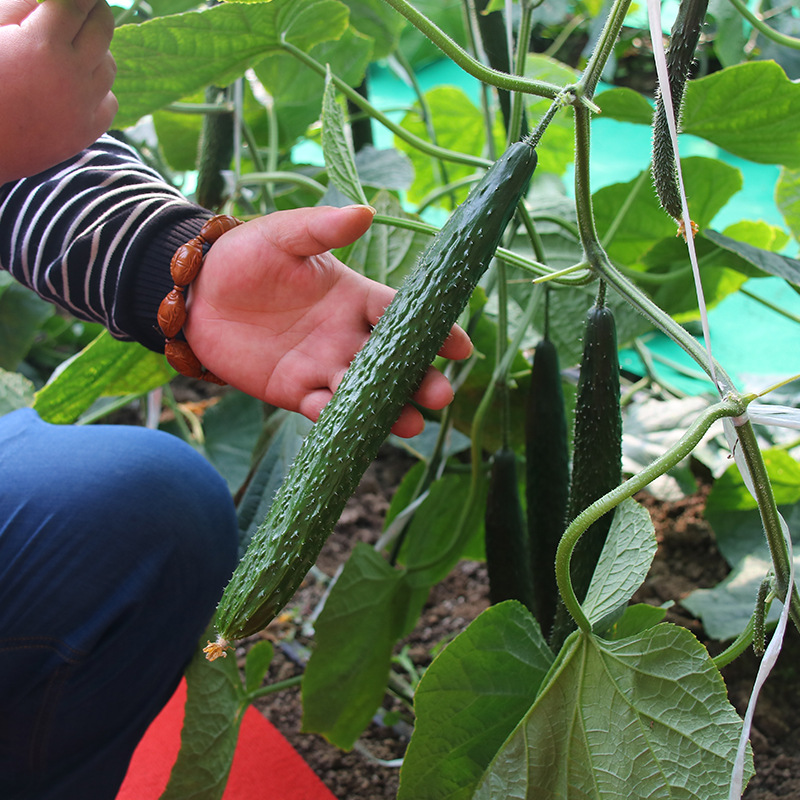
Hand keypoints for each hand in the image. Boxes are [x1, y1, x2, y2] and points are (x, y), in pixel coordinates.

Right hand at [0, 0, 116, 182]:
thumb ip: (19, 7)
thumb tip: (49, 1)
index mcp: (44, 45)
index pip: (78, 4)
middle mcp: (72, 76)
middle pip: (102, 29)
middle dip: (95, 10)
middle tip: (85, 4)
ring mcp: (83, 107)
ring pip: (108, 67)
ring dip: (97, 49)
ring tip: (76, 44)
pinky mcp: (84, 133)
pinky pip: (109, 102)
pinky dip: (99, 88)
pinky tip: (79, 82)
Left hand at [185, 205, 472, 437]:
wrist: (198, 292)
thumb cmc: (245, 256)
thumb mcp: (284, 235)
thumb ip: (321, 229)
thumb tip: (364, 212)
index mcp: (354, 297)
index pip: (401, 314)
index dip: (434, 330)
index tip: (461, 348)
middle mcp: (348, 336)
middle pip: (392, 361)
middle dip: (418, 379)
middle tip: (440, 396)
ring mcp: (324, 366)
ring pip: (365, 392)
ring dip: (388, 409)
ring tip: (411, 424)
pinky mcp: (296, 391)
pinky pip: (324, 410)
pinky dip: (340, 419)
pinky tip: (357, 429)